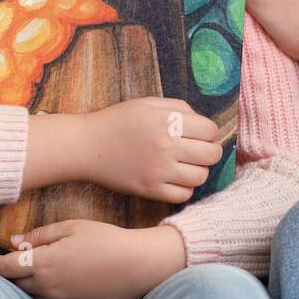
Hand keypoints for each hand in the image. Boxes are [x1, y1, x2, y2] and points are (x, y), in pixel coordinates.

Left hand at [0, 221, 186, 298]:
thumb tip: (15, 241)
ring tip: (20, 268)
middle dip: (4, 271)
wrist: (136, 266)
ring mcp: (59, 298)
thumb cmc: (106, 240)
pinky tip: (44, 277)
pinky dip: (38, 288)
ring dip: (21, 280)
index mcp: (44, 263)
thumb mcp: (72, 228)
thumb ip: (41, 235)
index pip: (5, 266)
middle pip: (15, 280)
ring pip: (29, 291)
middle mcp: (47, 285)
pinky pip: (46, 297)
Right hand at [81, 97, 223, 202]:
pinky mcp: (150, 189)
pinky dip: (185, 188)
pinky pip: (184, 195)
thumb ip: (179, 107)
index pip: (210, 130)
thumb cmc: (118, 121)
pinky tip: (175, 178)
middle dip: (210, 152)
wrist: (87, 145)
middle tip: (199, 150)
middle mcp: (166, 146)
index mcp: (168, 121)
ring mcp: (159, 170)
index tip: (201, 134)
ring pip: (201, 177)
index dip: (209, 132)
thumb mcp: (148, 103)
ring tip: (186, 164)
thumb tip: (203, 122)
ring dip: (198, 170)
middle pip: (211, 155)